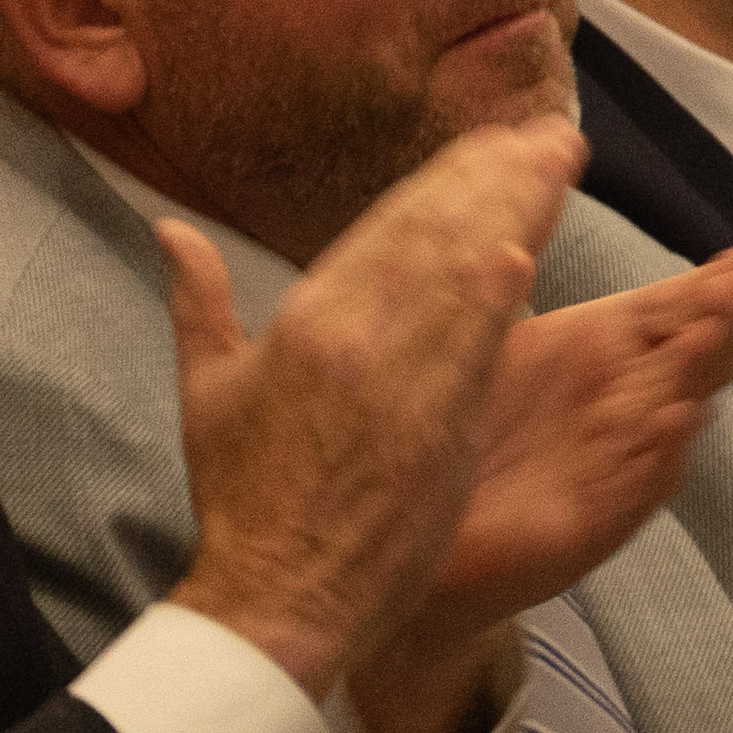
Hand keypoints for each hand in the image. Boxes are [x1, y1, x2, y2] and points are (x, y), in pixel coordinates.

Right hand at [166, 118, 583, 704]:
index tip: (491, 142)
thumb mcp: (208, 394)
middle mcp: (349, 337)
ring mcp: (394, 382)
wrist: (277, 598)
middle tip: (549, 134)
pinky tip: (528, 248)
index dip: (445, 179)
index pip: (387, 226)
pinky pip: (473, 346)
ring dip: (519, 212)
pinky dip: (499, 294)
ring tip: (562, 163)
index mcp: (300, 320)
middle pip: (435, 233)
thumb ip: (198, 302)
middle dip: (498, 176)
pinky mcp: (434, 428)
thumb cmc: (244, 500)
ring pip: (463, 275)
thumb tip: (170, 230)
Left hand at [350, 243, 732, 732]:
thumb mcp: (500, 344)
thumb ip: (524, 288)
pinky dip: (659, 450)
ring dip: (696, 375)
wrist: (421, 530)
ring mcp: (618, 460)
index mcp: (606, 350)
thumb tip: (522, 231)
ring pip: (675, 411)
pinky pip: (639, 481)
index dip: (716, 284)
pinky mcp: (596, 517)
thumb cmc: (464, 431)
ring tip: (713, 333)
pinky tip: (673, 418)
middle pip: (695, 355)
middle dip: (722, 321)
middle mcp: (625, 402)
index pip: (678, 307)